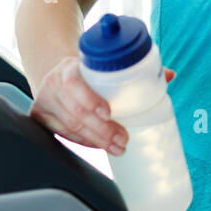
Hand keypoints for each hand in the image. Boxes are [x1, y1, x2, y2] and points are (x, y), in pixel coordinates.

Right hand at [29, 54, 163, 154]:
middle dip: (102, 130)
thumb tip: (169, 75)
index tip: (109, 113)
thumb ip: (134, 68)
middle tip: (123, 139)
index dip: (91, 100)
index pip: (74, 83)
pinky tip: (99, 145)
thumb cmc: (87, 70)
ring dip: (96, 140)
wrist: (56, 71)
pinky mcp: (40, 117)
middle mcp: (52, 84)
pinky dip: (84, 141)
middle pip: (76, 113)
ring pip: (70, 127)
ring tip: (117, 146)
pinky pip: (63, 134)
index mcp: (68, 67)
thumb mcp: (103, 64)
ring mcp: (44, 102)